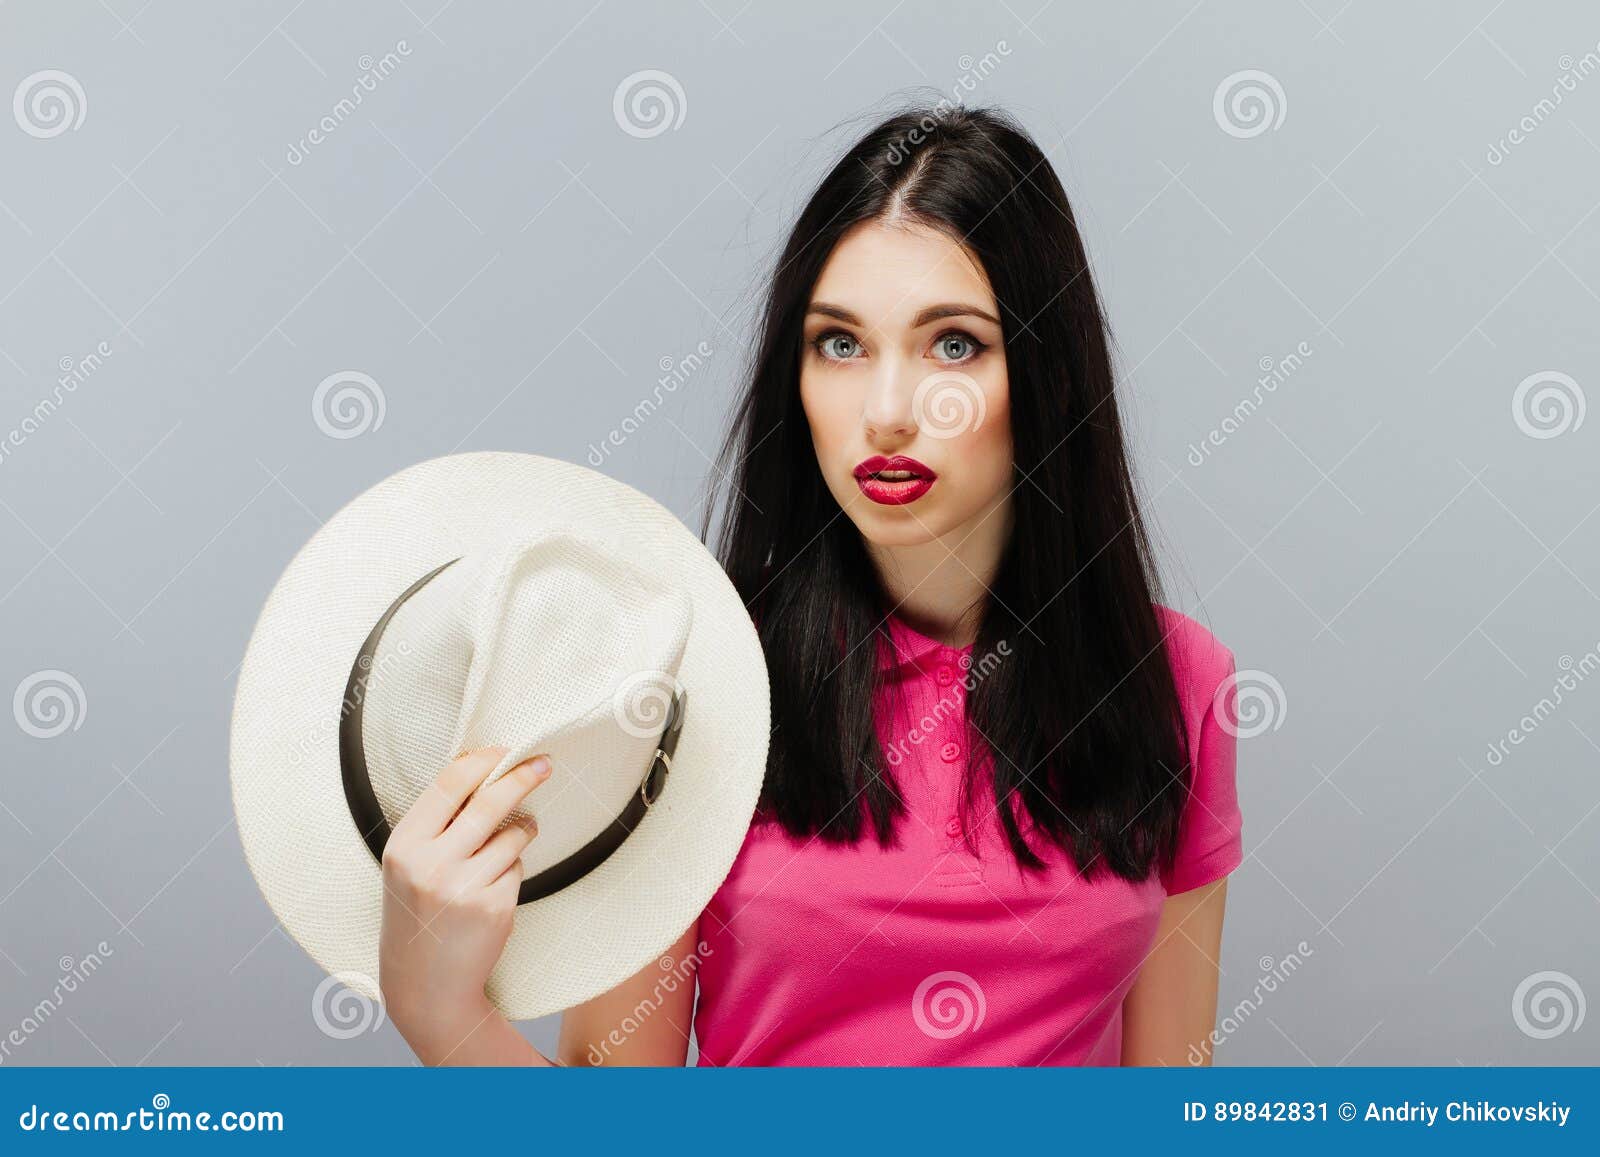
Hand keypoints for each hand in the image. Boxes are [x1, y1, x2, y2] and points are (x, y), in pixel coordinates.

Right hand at [378, 746, 551, 1037]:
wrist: (424, 984)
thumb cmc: (419, 913)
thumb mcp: (410, 864)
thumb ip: (438, 822)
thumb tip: (481, 767)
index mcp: (403, 846)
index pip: (449, 784)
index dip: (482, 761)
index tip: (505, 751)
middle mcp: (430, 865)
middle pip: (490, 802)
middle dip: (522, 777)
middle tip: (543, 764)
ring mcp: (463, 888)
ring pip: (512, 836)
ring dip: (522, 830)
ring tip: (515, 838)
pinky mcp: (494, 908)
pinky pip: (518, 869)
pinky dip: (513, 870)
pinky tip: (494, 888)